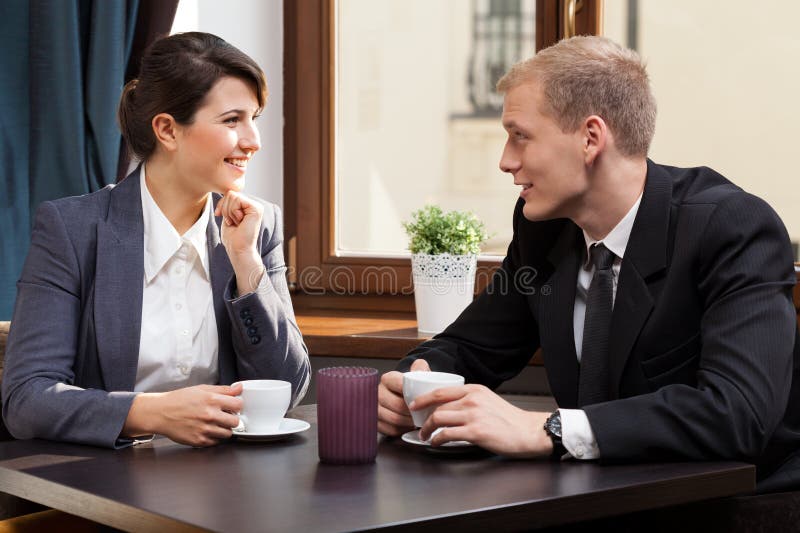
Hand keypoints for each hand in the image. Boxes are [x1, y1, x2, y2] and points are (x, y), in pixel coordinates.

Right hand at [123, 383, 243, 446]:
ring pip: (227, 434)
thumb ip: (223, 389)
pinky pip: (216, 442)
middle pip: (236, 422)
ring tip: (214, 423)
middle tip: (225, 416)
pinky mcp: (199, 441)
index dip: (237, 405)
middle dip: (232, 418)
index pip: (238, 405)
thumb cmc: (179, 400)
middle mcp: (210, 415)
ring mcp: (205, 430)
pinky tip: (207, 430)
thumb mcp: (202, 389)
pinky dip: (214, 437)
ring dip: (224, 429)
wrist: (161, 413)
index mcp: (212, 400)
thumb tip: (238, 388)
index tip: (233, 406)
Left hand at [214, 191, 264, 293]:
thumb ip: (228, 203)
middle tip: (232, 222)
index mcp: (247, 207)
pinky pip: (237, 200)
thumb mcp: (227, 215)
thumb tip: (225, 191)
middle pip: (230, 194)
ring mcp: (256, 206)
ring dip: (229, 212)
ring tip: (236, 223)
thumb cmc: (232, 237)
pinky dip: (233, 212)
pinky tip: (240, 222)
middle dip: (225, 209)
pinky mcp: (256, 209)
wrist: (238, 249)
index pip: (230, 194)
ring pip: (232, 196)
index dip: (222, 205)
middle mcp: (253, 205)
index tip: (221, 216)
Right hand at [377, 359, 429, 435]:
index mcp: (387, 379)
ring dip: (408, 422)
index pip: (400, 386)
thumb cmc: (410, 387)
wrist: (400, 397)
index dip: (412, 395)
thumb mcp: (416, 374)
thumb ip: (420, 368)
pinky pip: (390, 429)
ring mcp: (374, 408)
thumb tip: (420, 365)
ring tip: (418, 421)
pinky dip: (402, 430)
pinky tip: (408, 426)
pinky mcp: (375, 422)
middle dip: (412, 412)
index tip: (422, 400)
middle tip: (423, 415)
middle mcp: (378, 392)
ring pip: (394, 419)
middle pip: (397, 405)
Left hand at [412, 384, 552, 457]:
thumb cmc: (510, 420)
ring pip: (439, 419)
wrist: (529, 432)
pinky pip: (447, 434)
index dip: (423, 398)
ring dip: (427, 429)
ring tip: (425, 436)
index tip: (414, 405)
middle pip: (437, 405)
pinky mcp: (476, 432)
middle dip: (423, 417)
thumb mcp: (488, 400)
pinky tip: (435, 443)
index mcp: (475, 390)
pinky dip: (436, 439)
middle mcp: (472, 400)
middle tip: (418, 425)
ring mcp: (474, 415)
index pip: (441, 390)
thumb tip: (451, 406)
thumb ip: (471, 400)